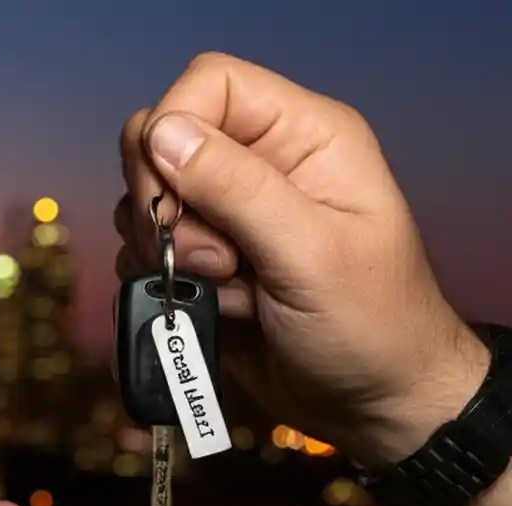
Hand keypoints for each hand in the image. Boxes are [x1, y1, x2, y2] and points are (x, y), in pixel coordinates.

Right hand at [114, 52, 489, 468]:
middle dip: (164, 205)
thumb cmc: (373, 328)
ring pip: (145, 200)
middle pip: (161, 140)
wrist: (373, 406)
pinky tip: (214, 308)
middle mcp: (261, 165)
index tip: (174, 196)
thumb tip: (164, 134)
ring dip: (166, 252)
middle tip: (211, 257)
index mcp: (304, 138)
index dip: (174, 128)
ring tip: (226, 288)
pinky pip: (144, 250)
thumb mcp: (312, 254)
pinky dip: (161, 282)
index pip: (209, 86)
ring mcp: (226, 214)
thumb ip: (238, 189)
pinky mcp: (202, 259)